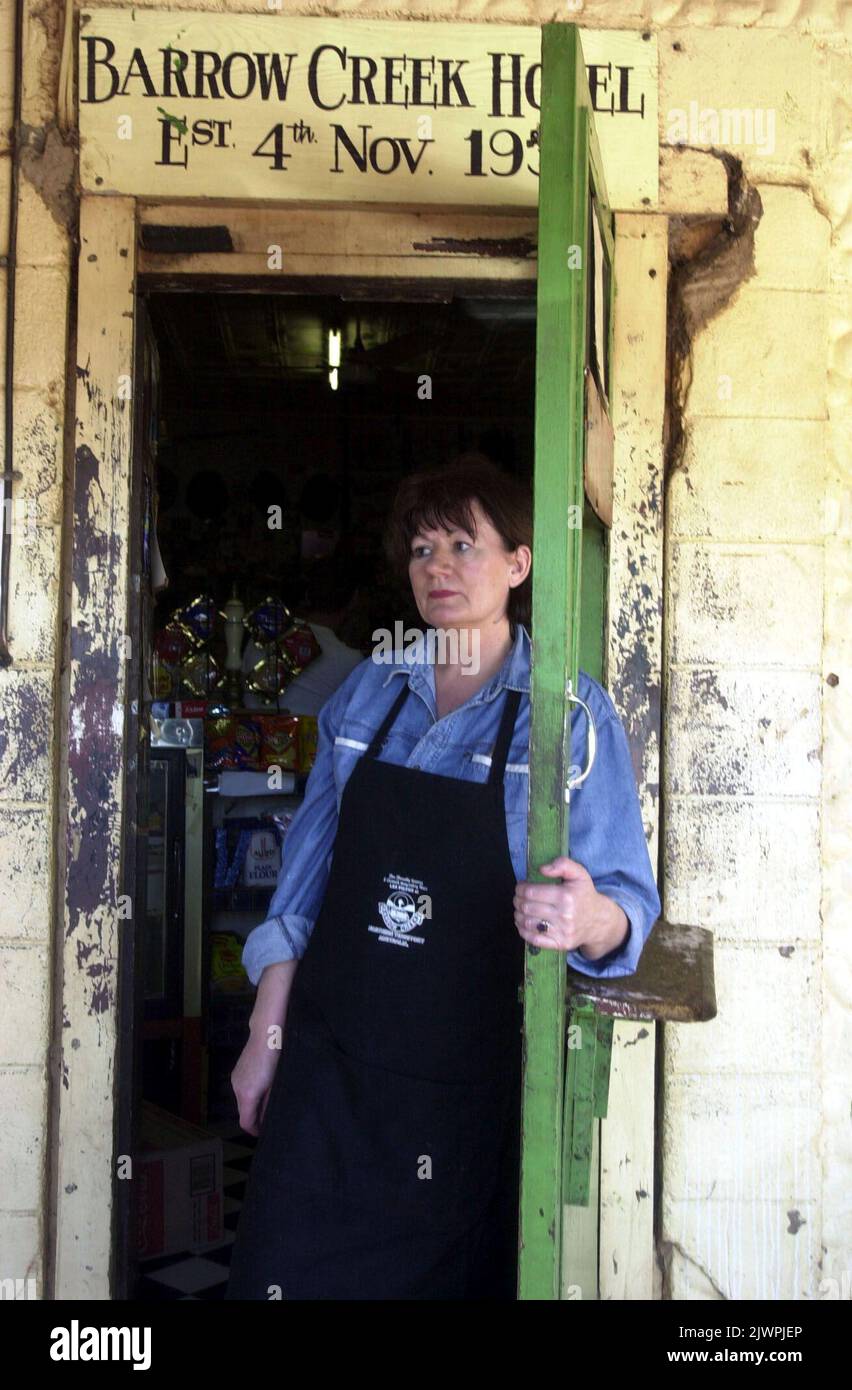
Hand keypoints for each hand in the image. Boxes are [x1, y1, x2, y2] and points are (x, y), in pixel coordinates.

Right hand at [231, 1030, 282, 1135]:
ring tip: (268, 1101)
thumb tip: (267, 1116)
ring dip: (252, 1104)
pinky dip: (250, 1093)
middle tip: (269, 1118)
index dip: (255, 1130)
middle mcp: (237, 1088)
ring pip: (242, 1100)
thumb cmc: (275, 1058)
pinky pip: (242, 1089)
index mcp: (247, 1094)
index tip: (264, 1133)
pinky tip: (263, 1087)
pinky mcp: (237, 1071)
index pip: (246, 1122)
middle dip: (255, 1118)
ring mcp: (235, 1078)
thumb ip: (270, 1102)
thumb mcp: (276, 1084)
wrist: (267, 1033)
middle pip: (243, 1111)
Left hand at [513, 856, 628, 958]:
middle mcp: (564, 915)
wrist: (598, 920)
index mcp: (566, 896)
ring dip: (518, 915)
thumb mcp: (579, 874)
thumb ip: (563, 864)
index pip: (531, 892)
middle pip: (527, 907)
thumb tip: (542, 869)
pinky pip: (534, 939)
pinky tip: (523, 924)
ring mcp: (562, 931)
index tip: (521, 887)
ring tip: (520, 909)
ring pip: (528, 923)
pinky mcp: (560, 944)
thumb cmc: (584, 895)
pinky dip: (523, 931)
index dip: (521, 888)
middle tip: (518, 898)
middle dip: (517, 900)